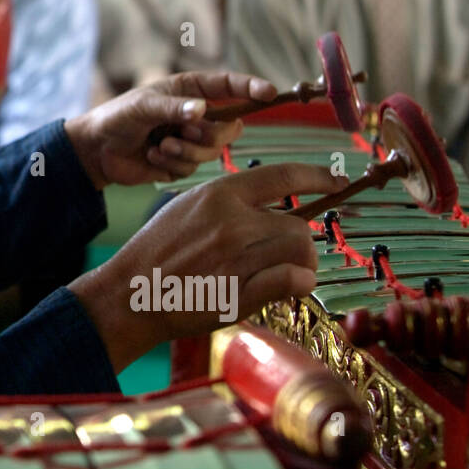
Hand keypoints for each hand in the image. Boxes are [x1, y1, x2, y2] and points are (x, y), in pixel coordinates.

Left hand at [63, 71, 277, 188]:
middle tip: (178, 133)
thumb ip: (173, 108)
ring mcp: (193, 140)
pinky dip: (172, 164)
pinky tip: (152, 156)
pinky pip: (194, 168)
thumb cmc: (118, 117)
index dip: (252, 88)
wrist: (98, 150)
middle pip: (230, 128)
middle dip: (206, 135)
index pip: (230, 86)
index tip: (270, 93)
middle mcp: (198, 114)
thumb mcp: (143, 106)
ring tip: (159, 146)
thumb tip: (202, 110)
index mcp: (192, 90)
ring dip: (185, 151)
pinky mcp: (184, 163)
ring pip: (213, 151)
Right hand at [68, 162, 346, 369]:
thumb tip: (269, 206)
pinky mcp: (240, 292)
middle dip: (300, 240)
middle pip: (297, 224)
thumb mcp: (186, 208)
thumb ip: (226, 203)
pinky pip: (293, 281)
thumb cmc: (157, 250)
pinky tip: (292, 287)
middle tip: (290, 254)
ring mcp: (237, 258)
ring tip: (290, 272)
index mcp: (217, 195)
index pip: (281, 176)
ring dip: (303, 263)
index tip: (337, 180)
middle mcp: (231, 222)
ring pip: (299, 251)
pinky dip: (300, 284)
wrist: (131, 292)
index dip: (316, 176)